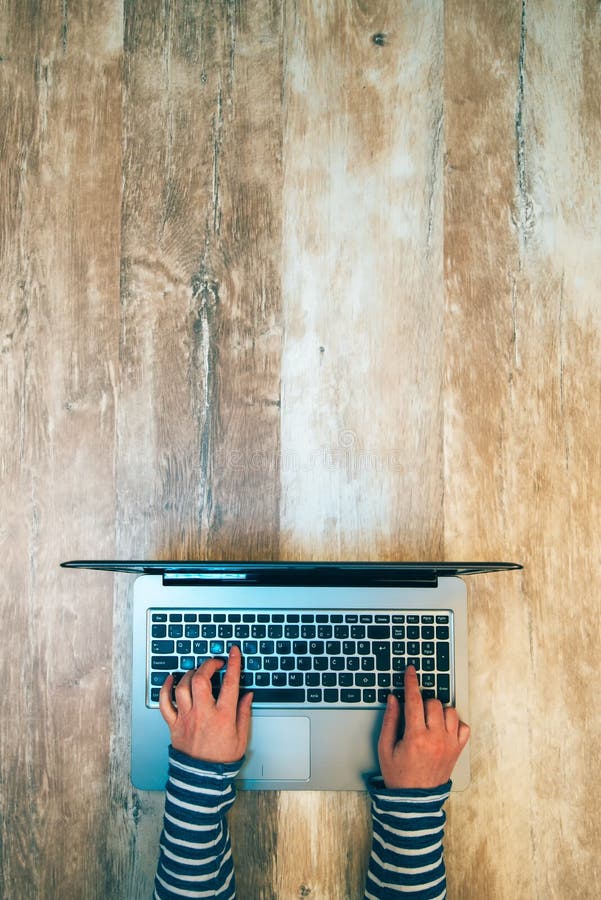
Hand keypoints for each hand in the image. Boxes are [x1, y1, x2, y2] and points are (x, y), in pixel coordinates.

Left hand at [159, 645, 252, 763]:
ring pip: (183, 687)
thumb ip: (244, 713)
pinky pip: (165, 702)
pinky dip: (165, 688)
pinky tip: (171, 679)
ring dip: (191, 674)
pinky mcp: (174, 724)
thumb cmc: (222, 759)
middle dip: (208, 664)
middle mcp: (203, 714)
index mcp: (223, 716)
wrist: (202, 778)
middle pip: (201, 679)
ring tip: (198, 672)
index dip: (233, 663)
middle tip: (215, 662)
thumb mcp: (241, 737)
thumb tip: (248, 694)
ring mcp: (186, 718)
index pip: (229, 683)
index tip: (234, 652)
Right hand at [377, 665, 469, 788]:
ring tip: (428, 720)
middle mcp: (435, 738)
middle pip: (433, 702)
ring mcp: (449, 744)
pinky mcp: (457, 750)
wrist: (414, 801)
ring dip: (438, 710)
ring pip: (450, 711)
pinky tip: (443, 728)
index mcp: (415, 736)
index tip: (410, 670)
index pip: (414, 699)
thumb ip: (390, 720)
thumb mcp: (385, 748)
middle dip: (422, 701)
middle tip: (414, 710)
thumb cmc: (398, 775)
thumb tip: (393, 698)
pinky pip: (464, 726)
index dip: (411, 681)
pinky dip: (455, 723)